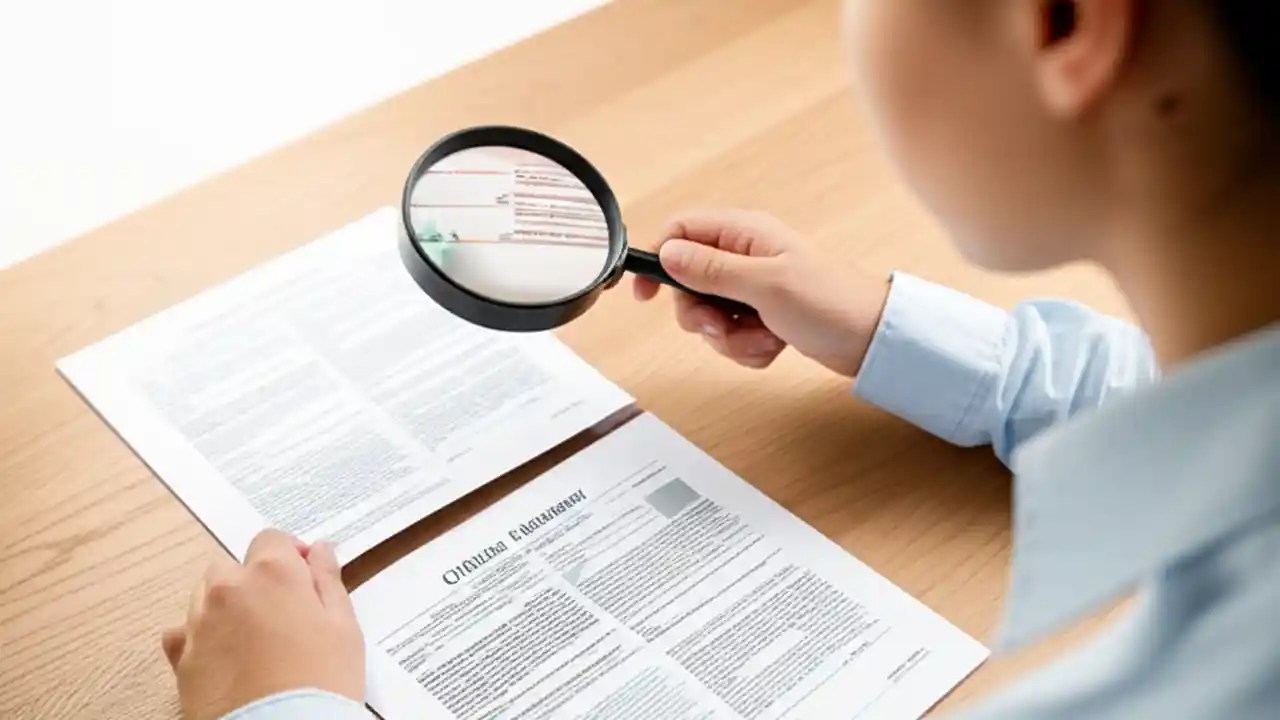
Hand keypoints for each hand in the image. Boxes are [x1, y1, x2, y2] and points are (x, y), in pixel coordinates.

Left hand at [161, 530, 364, 719]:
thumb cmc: (321, 682)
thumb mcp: (344, 626)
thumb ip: (328, 580)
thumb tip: (319, 551)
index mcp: (272, 573)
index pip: (272, 539)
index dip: (291, 555)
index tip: (306, 578)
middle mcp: (228, 589)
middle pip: (234, 567)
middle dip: (256, 582)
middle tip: (284, 615)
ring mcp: (200, 623)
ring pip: (207, 596)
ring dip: (227, 606)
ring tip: (255, 639)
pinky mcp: (182, 659)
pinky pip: (182, 632)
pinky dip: (198, 636)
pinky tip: (223, 655)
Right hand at [634, 209, 890, 375]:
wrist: (873, 340)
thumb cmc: (832, 303)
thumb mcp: (765, 284)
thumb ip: (711, 269)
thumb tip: (667, 253)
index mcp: (745, 233)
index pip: (681, 232)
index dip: (657, 259)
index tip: (647, 295)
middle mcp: (745, 255)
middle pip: (688, 282)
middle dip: (700, 315)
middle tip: (721, 326)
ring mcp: (753, 287)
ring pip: (708, 315)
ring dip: (728, 338)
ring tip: (763, 339)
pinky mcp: (762, 315)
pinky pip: (731, 335)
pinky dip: (747, 348)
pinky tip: (773, 347)